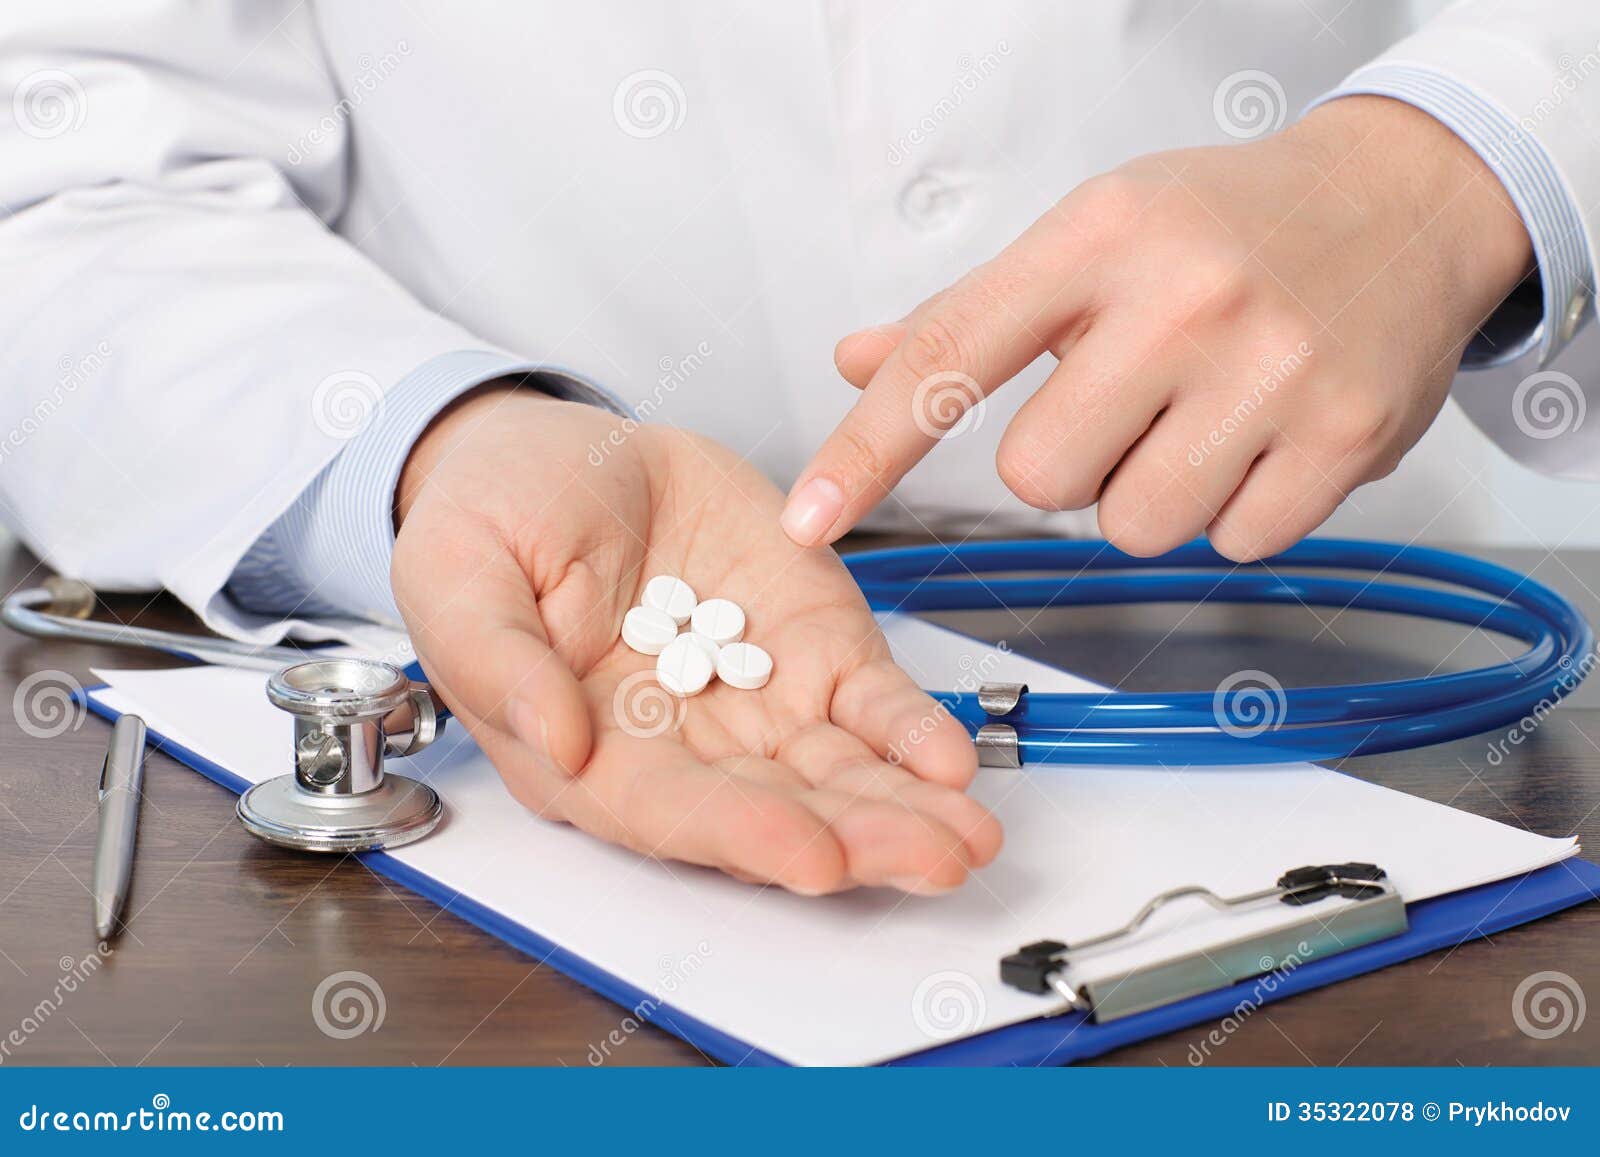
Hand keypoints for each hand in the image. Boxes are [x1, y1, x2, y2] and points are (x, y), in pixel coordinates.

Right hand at [390, 386, 998, 893]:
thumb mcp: (456, 572)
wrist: (560, 454)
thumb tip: (556, 739)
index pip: (672, 812)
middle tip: (933, 859)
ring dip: (904, 805)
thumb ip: (494, 658)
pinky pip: (867, 700)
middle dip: (857, 839)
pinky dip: (910, 728)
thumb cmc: (493, 521)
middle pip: (776, 809)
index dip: (743, 837)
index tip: (812, 856)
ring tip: (968, 836)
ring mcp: (753, 701)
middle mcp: (682, 747)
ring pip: (836, 771)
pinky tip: (952, 759)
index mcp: (588, 752)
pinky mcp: (808, 646)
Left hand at [782, 96, 1533, 560]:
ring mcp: (1271, 368)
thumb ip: (971, 314)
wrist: (1400, 204)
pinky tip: (1263, 439)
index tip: (812, 517)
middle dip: (1067, 462)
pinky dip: (1235, 512)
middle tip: (1128, 402)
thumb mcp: (1093, 234)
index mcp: (1097, 236)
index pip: (947, 356)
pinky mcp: (1345, 435)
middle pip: (1036, 477)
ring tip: (1200, 419)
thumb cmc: (1225, 224)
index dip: (866, 449)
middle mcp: (1182, 297)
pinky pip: (1230, 544)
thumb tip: (855, 360)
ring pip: (1131, 526)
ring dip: (1149, 494)